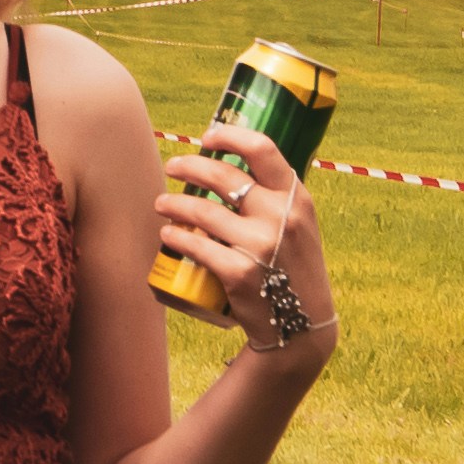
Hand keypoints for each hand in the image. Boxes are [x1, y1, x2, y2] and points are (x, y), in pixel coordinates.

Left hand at [153, 123, 336, 350]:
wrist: (301, 326)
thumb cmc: (293, 269)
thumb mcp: (299, 226)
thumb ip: (276, 197)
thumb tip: (234, 165)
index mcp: (297, 198)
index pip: (263, 149)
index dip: (230, 136)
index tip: (208, 137)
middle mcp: (281, 216)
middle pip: (223, 175)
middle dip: (189, 166)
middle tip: (173, 167)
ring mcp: (260, 245)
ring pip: (201, 210)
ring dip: (173, 203)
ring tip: (162, 204)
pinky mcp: (238, 272)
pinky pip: (196, 245)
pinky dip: (175, 237)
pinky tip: (167, 234)